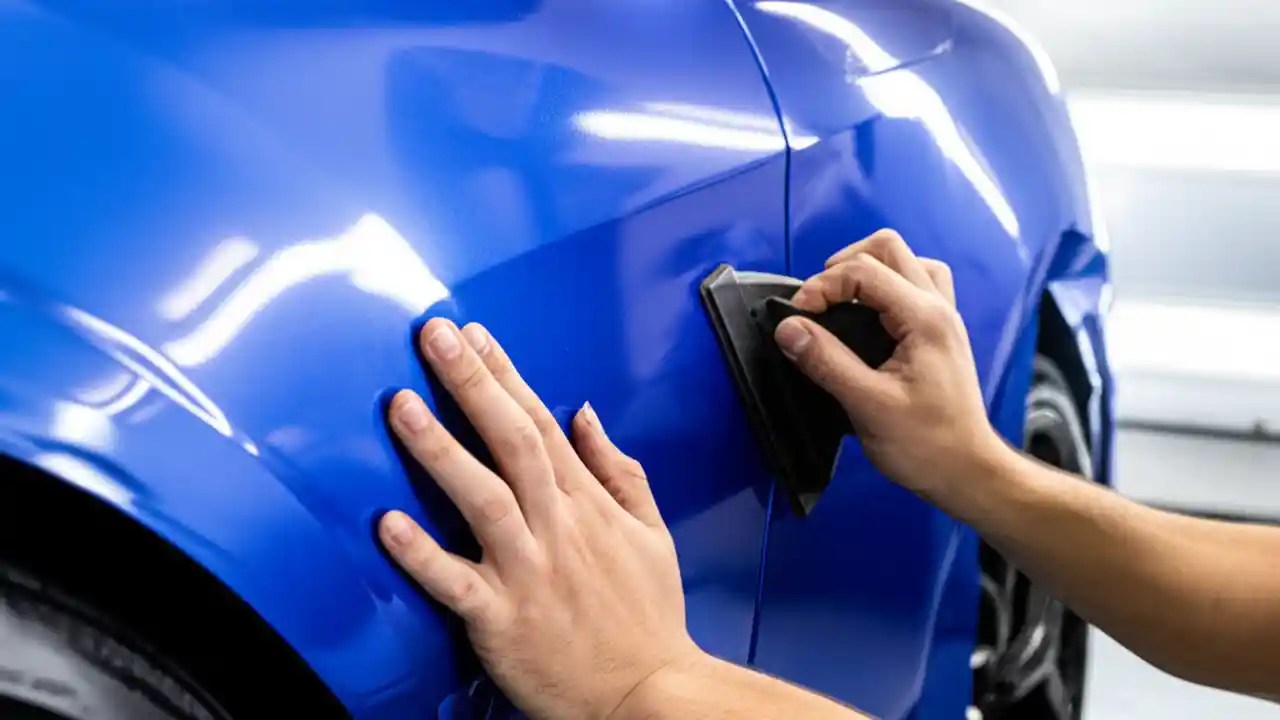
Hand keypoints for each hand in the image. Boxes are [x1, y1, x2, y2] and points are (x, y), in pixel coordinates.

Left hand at [379, 319, 701, 719]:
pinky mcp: (502, 617)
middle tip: (434, 337)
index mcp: (587, 505)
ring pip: (481, 497)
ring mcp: (528, 571)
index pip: (540, 422)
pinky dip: (421, 553)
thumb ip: (617, 468)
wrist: (649, 694)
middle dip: (471, 382)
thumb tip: (586, 415)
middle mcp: (556, 528)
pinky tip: (388, 524)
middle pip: (510, 441)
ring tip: (402, 406)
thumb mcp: (652, 531)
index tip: (473, 335)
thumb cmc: (647, 618)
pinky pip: (455, 580)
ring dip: (440, 449)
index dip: (504, 374)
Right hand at [773, 229, 1007, 501]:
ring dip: (868, 270)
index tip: (797, 317)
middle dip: (843, 265)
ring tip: (840, 302)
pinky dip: (885, 288)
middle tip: (818, 301)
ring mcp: (943, 317)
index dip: (822, 286)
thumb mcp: (868, 405)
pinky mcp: (939, 333)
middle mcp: (938, 307)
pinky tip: (867, 318)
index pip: (864, 270)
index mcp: (925, 318)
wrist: (967, 472)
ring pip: (906, 261)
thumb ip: (826, 362)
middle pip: (888, 247)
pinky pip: (915, 285)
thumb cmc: (925, 445)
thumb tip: (787, 328)